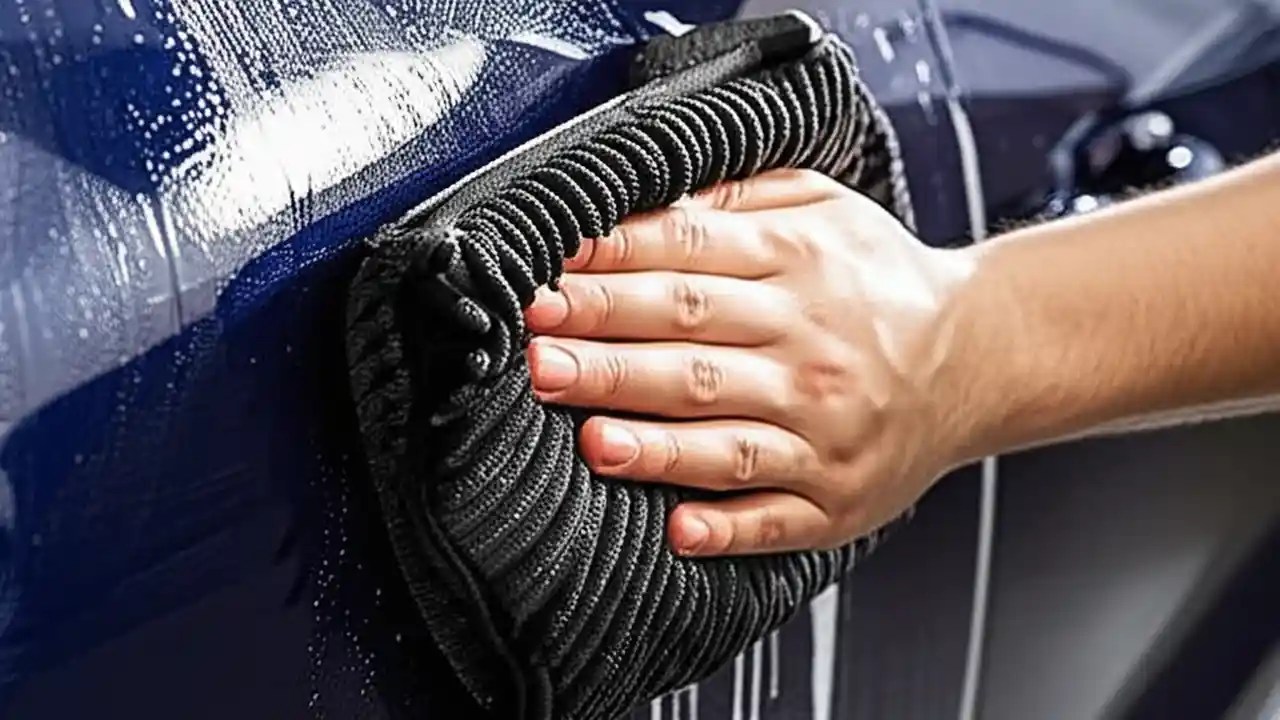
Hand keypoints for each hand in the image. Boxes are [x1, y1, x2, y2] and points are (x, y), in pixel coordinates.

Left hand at [523, 169, 981, 556]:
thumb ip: (738, 197)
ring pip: (726, 436)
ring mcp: (825, 431)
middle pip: (693, 344)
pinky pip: (777, 515)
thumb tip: (644, 200)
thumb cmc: (878, 280)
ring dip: (654, 441)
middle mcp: (811, 349)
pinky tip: (680, 528)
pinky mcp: (837, 497)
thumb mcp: (823, 207)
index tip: (549, 273)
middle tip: (539, 350)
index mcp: (800, 267)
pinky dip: (729, 526)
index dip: (612, 265)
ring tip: (591, 436)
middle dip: (608, 347)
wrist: (976, 356)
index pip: (688, 260)